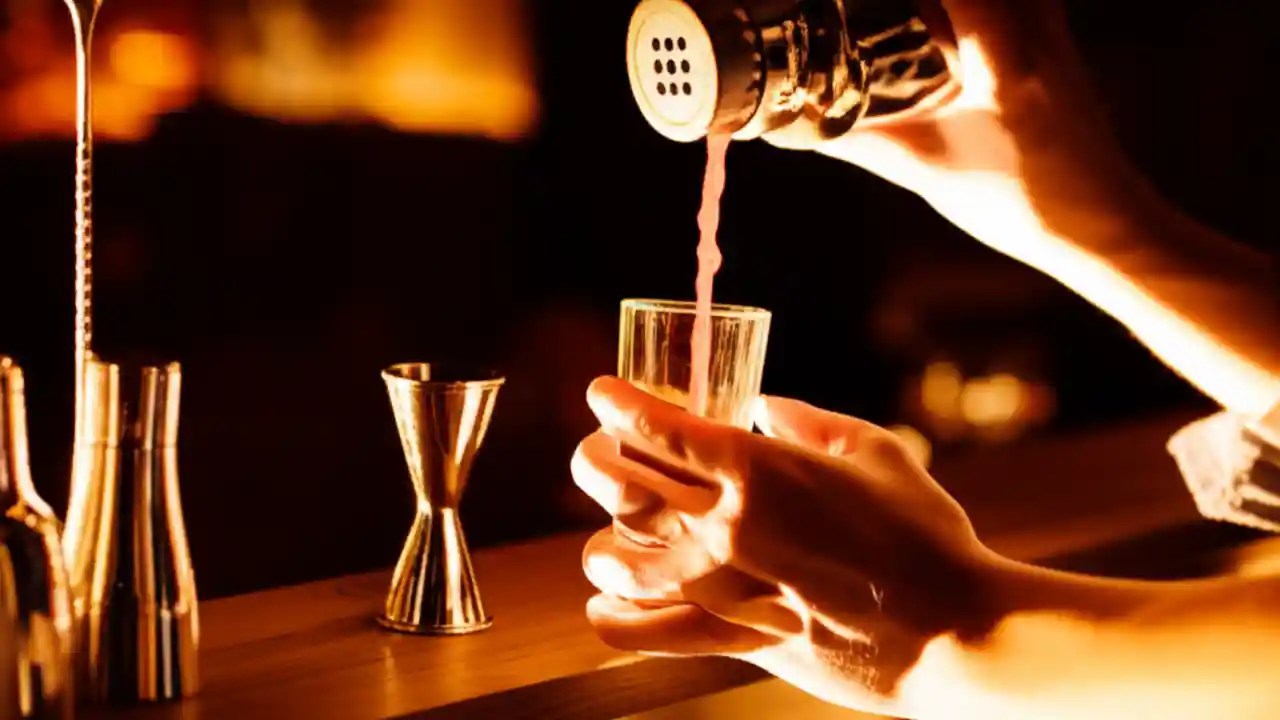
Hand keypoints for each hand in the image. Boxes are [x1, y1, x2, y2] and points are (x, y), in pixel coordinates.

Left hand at [572, 377, 998, 715]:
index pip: (661, 426)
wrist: (954, 630)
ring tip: (603, 536)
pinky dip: (617, 620)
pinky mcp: (737, 641)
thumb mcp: (878, 452)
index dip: (619, 403)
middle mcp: (729, 525)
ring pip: (624, 557)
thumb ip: (813, 422)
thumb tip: (765, 406)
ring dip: (600, 541)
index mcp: (761, 470)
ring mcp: (726, 587)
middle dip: (593, 459)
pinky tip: (605, 606)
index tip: (601, 394)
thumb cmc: (926, 535)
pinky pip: (653, 633)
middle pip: (624, 483)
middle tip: (592, 452)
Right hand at [764, 0, 1163, 271]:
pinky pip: (1004, 3)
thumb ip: (856, 139)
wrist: (1101, 223)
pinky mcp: (1050, 37)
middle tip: (853, 14)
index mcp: (1004, 51)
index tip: (835, 3)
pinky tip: (934, 30)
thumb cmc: (1022, 201)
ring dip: (937, 9)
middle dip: (904, 5)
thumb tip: (789, 128)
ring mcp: (1048, 25)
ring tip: (885, 21)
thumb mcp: (926, 168)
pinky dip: (963, 11)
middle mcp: (1034, 22)